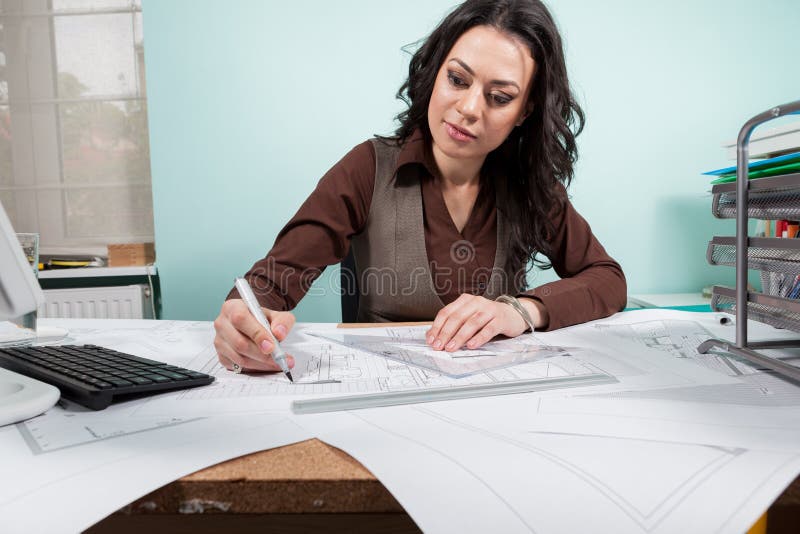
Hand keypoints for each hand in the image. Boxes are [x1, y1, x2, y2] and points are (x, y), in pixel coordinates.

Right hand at [213, 299, 295, 372]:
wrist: (254, 324)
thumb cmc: (262, 318)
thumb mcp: (276, 315)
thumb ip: (282, 321)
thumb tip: (279, 333)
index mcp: (232, 307)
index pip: (241, 319)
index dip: (257, 335)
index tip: (271, 346)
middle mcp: (222, 324)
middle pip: (239, 343)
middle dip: (262, 355)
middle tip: (280, 359)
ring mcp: (219, 341)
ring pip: (239, 358)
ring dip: (261, 364)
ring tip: (278, 363)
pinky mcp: (221, 356)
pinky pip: (238, 366)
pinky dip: (255, 368)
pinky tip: (267, 365)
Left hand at [426, 294, 546, 351]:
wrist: (513, 314)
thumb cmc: (488, 318)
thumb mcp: (469, 317)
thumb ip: (455, 325)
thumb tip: (435, 338)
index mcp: (465, 300)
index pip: (446, 312)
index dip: (437, 327)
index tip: (431, 340)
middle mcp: (476, 302)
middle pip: (457, 318)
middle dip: (446, 333)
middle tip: (439, 346)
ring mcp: (489, 310)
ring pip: (471, 323)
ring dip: (459, 337)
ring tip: (451, 347)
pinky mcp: (500, 319)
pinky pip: (488, 329)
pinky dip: (479, 338)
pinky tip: (471, 345)